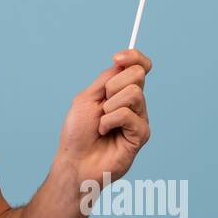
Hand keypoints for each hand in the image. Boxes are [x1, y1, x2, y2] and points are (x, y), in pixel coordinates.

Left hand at [54, 49, 152, 189]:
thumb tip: (122, 61)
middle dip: (113, 86)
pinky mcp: (141, 135)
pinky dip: (110, 121)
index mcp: (121, 91)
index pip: (139, 66)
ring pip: (134, 93)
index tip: (118, 57)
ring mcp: (139, 118)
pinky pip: (128, 114)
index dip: (134, 57)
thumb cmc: (77, 132)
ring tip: (101, 123)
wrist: (75, 160)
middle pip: (137, 74)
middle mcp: (134, 103)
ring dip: (109, 107)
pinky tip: (105, 132)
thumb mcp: (87, 97)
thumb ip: (106, 78)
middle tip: (101, 104)